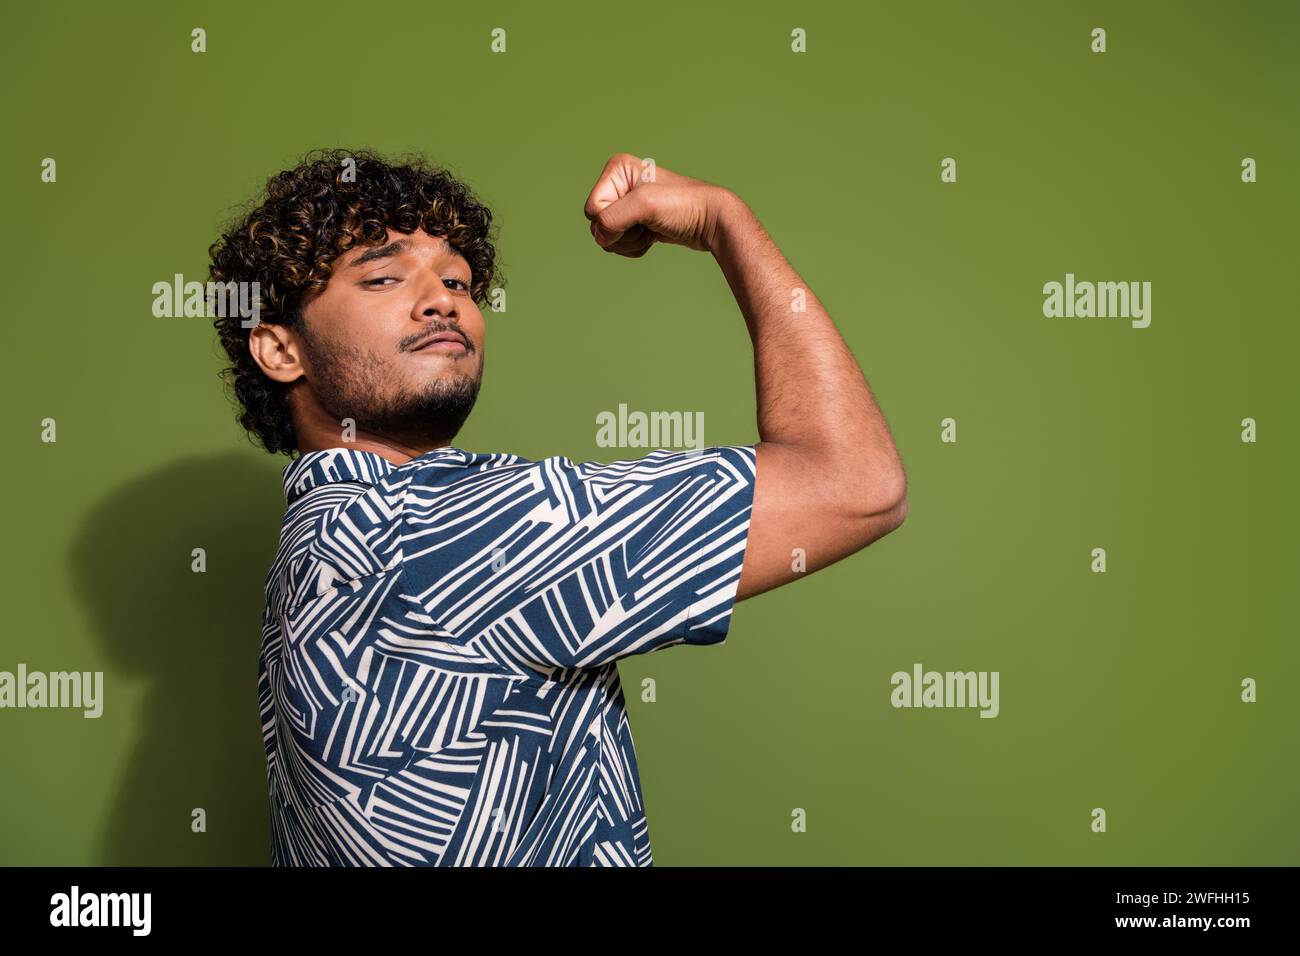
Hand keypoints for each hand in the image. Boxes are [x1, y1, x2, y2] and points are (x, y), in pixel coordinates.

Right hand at [583, 153, 730, 256]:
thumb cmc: (683, 206)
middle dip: (621, 234)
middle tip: (647, 224)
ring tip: (651, 230)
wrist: (712, 221)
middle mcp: (620, 184)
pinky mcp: (637, 222)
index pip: (593, 208)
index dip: (612, 221)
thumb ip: (612, 218)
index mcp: (617, 170)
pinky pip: (620, 244)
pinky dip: (635, 247)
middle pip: (597, 225)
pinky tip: (653, 237)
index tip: (639, 216)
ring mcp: (628, 205)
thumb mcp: (645, 205)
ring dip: (629, 242)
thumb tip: (599, 236)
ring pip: (607, 237)